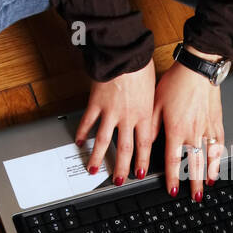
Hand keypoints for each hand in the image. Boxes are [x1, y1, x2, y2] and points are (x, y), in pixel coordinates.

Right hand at [75, 61, 155, 182]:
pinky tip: (78, 141)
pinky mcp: (95, 103)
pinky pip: (87, 122)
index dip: (142, 162)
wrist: (124, 53)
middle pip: (123, 149)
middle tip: (118, 180)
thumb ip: (150, 110)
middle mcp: (127, 117)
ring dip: (97, 157)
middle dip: (120, 168)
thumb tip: (151, 123)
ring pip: (102, 141)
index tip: (139, 173)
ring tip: (93, 169)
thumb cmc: (141, 67)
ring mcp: (110, 112)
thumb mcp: (153, 92)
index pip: (144, 145)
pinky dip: (81, 133)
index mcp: (144, 115)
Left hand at [153, 58, 224, 198]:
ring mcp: (207, 129)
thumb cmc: (176, 82)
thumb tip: (145, 145)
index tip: (173, 190)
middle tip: (195, 198)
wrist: (198, 69)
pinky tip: (218, 165)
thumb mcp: (155, 104)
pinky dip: (219, 157)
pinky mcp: (217, 122)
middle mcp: (193, 133)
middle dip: (194, 184)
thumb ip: (151, 128)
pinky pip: (219, 144)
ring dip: (208, 175)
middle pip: (194, 165)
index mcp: (176, 130)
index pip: (174, 161)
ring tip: (208, 187)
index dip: (174, 178)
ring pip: (208, 157)